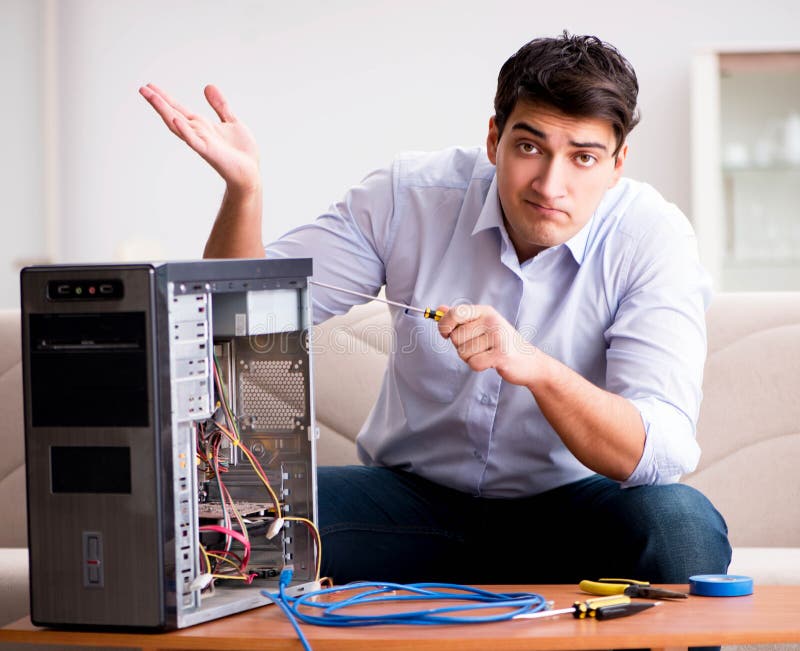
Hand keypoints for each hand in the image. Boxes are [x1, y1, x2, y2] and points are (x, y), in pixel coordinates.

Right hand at [139, 83, 259, 194]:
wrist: (250, 172)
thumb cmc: (242, 151)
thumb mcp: (232, 121)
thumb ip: (220, 106)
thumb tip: (208, 86)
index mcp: (202, 126)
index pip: (178, 108)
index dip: (165, 97)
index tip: (150, 86)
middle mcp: (198, 133)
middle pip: (173, 114)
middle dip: (159, 102)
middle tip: (142, 89)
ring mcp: (202, 142)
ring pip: (178, 125)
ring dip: (165, 111)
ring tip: (152, 97)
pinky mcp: (209, 152)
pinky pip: (194, 141)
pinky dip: (185, 131)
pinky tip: (175, 120)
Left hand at [437, 304, 539, 386]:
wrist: (529, 361)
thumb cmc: (501, 343)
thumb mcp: (482, 326)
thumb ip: (461, 318)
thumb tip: (439, 310)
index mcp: (485, 312)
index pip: (455, 313)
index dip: (444, 325)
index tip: (446, 334)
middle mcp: (491, 321)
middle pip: (455, 337)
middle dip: (461, 347)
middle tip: (479, 347)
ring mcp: (497, 336)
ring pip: (463, 352)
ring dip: (470, 358)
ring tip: (486, 354)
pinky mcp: (501, 354)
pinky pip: (473, 363)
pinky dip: (478, 366)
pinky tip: (491, 362)